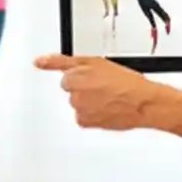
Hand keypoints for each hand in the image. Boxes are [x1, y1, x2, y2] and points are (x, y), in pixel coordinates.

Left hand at [34, 54, 181, 131]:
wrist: (143, 102)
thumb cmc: (129, 83)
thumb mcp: (102, 63)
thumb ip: (73, 62)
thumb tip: (45, 61)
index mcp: (79, 69)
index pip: (59, 66)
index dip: (50, 64)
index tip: (39, 63)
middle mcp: (75, 86)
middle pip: (70, 86)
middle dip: (81, 86)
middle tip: (102, 87)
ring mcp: (78, 104)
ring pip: (76, 102)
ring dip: (88, 101)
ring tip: (109, 99)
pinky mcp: (83, 120)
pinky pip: (82, 117)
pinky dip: (91, 115)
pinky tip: (106, 110)